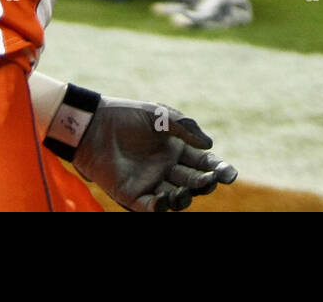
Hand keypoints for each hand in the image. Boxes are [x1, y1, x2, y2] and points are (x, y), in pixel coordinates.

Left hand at [51, 91, 237, 211]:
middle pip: (194, 182)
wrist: (93, 125)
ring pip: (176, 198)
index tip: (230, 174)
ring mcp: (152, 183)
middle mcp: (168, 168)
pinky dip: (161, 208)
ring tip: (186, 192)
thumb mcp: (159, 114)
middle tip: (209, 181)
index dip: (219, 169)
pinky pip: (151, 207)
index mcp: (178, 149)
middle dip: (205, 183)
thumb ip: (184, 127)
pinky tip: (166, 200)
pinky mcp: (132, 195)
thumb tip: (209, 145)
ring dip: (185, 199)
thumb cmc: (126, 115)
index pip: (204, 162)